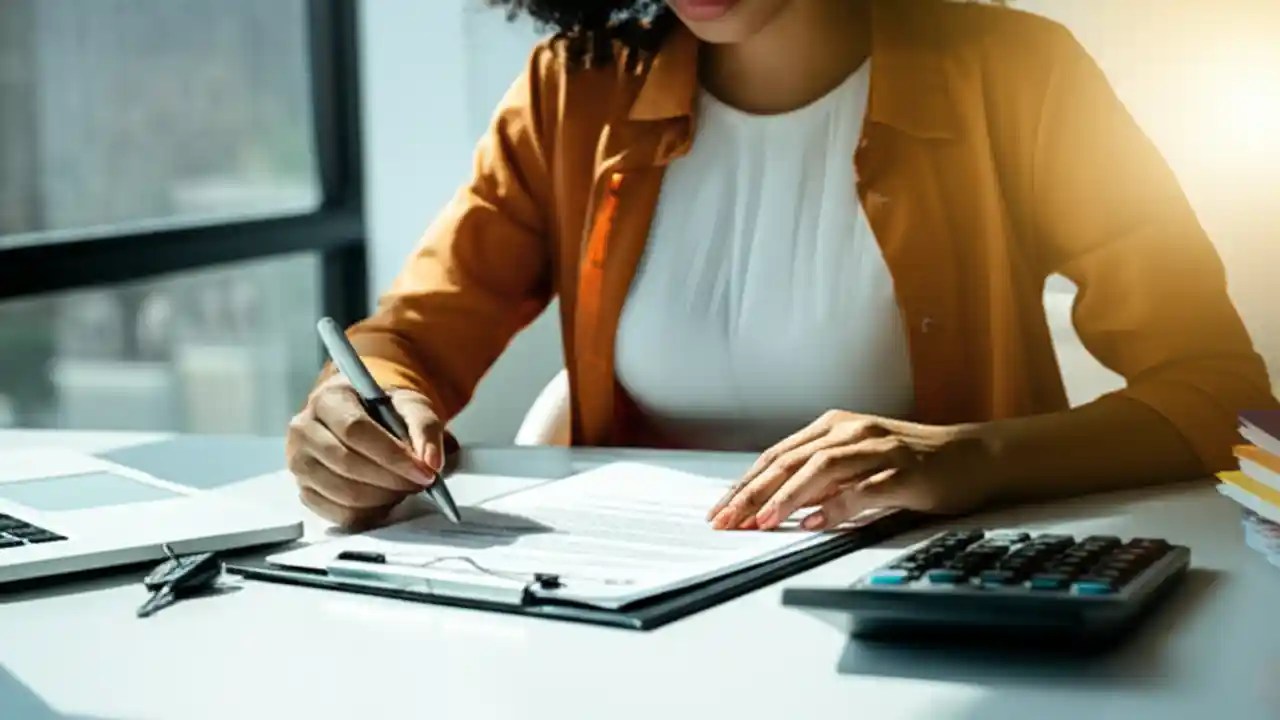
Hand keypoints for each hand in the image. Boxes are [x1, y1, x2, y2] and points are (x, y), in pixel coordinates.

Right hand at [286, 374, 445, 528]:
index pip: (355, 430)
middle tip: (420, 483)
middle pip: (346, 463)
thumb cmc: (386, 411)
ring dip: (383, 498)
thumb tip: (432, 462)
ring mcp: (299, 464)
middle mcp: (304, 430)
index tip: (424, 472)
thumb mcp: (410, 406)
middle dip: (391, 479)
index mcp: (328, 399)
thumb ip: (425, 428)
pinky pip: (339, 514)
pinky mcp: (305, 492)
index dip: (392, 455)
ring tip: (405, 489)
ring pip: (343, 493)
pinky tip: (387, 501)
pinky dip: (370, 513)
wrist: (366, 418)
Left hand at [706, 411, 996, 530]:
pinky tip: (814, 524)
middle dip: (752, 492)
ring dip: (786, 497)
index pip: (777, 456)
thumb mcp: (855, 464)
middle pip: (789, 460)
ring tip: (761, 521)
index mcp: (833, 427)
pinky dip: (835, 507)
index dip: (744, 483)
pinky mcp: (904, 471)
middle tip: (726, 519)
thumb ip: (819, 480)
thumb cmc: (912, 462)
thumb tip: (774, 505)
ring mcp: (878, 448)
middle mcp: (851, 431)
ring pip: (820, 469)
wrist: (972, 456)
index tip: (719, 510)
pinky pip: (863, 489)